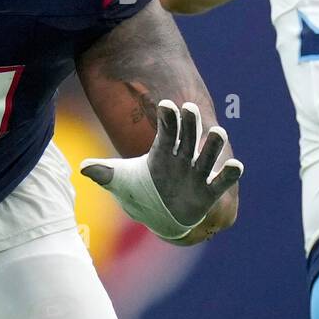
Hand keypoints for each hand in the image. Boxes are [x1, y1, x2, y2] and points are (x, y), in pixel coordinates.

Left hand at [79, 100, 242, 240]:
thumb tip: (83, 168)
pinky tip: (236, 166)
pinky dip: (229, 174)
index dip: (167, 118)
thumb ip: (106, 173)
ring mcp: (198, 173)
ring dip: (212, 145)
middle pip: (188, 136)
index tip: (166, 104)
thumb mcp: (122, 182)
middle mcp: (183, 158)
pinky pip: (221, 182)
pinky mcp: (209, 191)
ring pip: (207, 155)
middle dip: (189, 123)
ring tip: (217, 133)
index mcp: (163, 152)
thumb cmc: (142, 192)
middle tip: (189, 108)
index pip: (166, 131)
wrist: (161, 214)